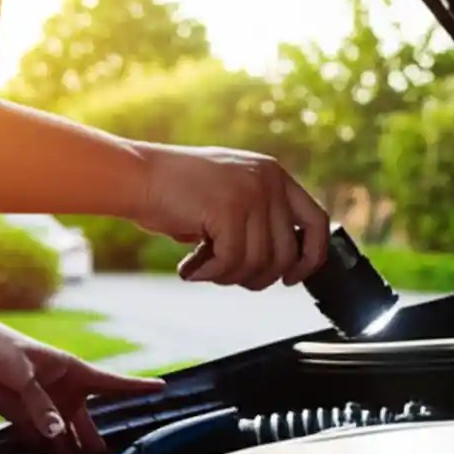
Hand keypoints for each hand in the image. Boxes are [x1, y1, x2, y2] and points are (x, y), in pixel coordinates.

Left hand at [0, 320, 163, 453]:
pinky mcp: (27, 420)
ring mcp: (47, 408)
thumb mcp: (22, 374)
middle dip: (99, 449)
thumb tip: (56, 433)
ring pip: (67, 441)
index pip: (112, 382)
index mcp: (73, 372)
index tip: (162, 388)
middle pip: (90, 427)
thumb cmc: (0, 348)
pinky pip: (43, 444)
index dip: (137, 386)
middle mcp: (65, 394)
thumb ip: (39, 404)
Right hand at [130, 142, 329, 289]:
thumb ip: (259, 220)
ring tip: (202, 268)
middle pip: (286, 253)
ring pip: (259, 262)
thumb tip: (284, 266)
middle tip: (225, 274)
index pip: (318, 222)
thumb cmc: (174, 192)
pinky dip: (211, 274)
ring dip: (228, 276)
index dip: (311, 258)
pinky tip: (190, 268)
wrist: (135, 176)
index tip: (292, 278)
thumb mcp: (230, 196)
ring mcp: (251, 192)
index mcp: (273, 174)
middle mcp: (268, 180)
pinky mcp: (229, 208)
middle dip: (256, 276)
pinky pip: (232, 262)